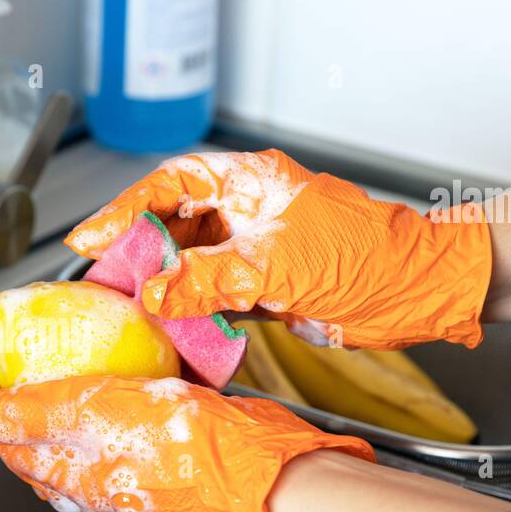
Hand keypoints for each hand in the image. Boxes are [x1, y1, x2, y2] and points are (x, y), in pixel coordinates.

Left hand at [0, 348, 374, 511]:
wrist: (264, 474)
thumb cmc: (187, 451)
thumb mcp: (96, 416)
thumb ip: (35, 417)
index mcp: (70, 476)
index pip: (6, 437)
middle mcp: (95, 479)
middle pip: (37, 441)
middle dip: (15, 400)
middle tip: (13, 355)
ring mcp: (130, 469)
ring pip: (78, 437)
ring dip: (60, 401)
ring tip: (58, 362)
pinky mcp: (165, 454)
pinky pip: (122, 426)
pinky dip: (108, 398)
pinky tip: (122, 372)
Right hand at [67, 150, 492, 349]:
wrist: (420, 292)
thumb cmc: (370, 254)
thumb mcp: (278, 262)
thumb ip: (211, 278)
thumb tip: (153, 292)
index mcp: (249, 181)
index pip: (170, 184)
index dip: (124, 209)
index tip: (89, 237)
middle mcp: (245, 211)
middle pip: (172, 225)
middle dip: (136, 252)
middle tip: (102, 279)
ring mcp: (252, 251)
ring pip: (188, 266)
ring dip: (160, 289)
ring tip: (125, 309)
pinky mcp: (262, 290)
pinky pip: (210, 300)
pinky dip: (188, 316)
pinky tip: (168, 330)